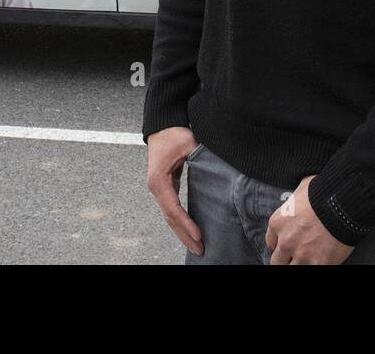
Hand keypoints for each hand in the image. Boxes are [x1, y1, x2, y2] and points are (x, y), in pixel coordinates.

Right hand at [145, 127, 203, 255]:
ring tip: (197, 246)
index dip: (186, 224)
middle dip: (185, 235)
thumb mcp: (188, 144)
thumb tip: (218, 172)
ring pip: (170, 216)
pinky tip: (190, 230)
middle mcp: (156, 187)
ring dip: (182, 231)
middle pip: (170, 218)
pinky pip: (172, 208)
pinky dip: (181, 221)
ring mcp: (159, 188)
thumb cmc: (173, 133)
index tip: (199, 236)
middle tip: (200, 250)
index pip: (173, 208)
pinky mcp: (165, 186)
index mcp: (159, 180)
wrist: (162, 124)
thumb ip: (201, 158)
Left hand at [265, 176, 355, 264]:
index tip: (287, 244)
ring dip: (300, 264)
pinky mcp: (320, 264)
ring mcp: (302, 255)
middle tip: (294, 256)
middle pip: (277, 262)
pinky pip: (312, 271)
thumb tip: (300, 202)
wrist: (343, 203)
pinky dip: (316, 265)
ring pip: (293, 270)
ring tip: (308, 259)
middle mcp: (286, 242)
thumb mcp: (301, 190)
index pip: (271, 242)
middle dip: (285, 260)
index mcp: (278, 223)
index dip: (279, 244)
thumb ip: (295, 202)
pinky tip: (321, 262)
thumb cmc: (323, 191)